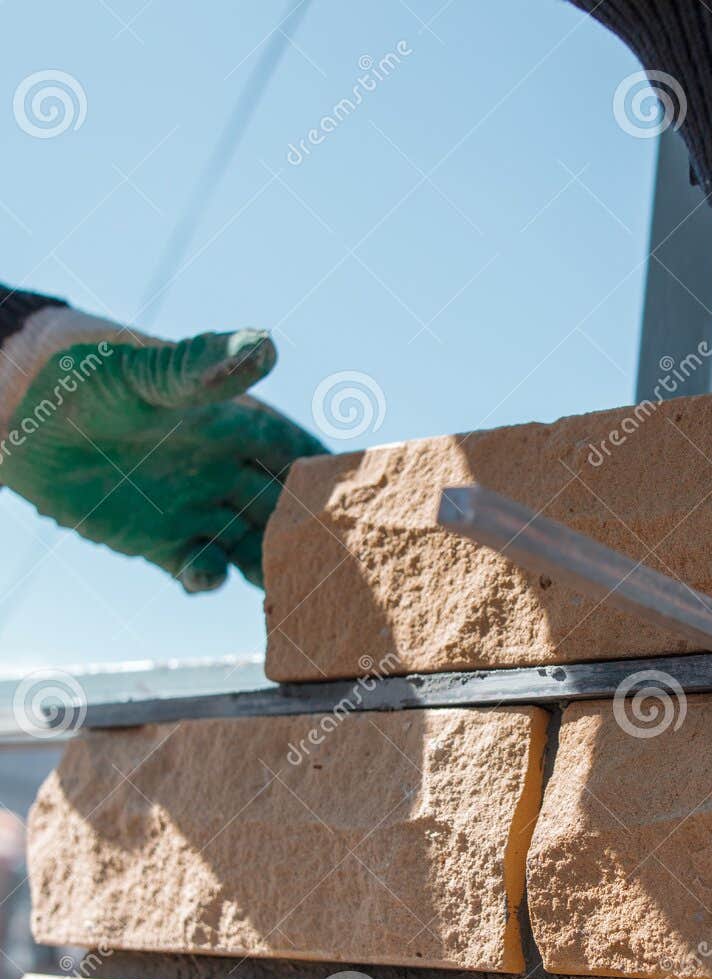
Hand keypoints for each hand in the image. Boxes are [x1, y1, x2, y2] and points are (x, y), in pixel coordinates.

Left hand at [0, 327, 326, 590]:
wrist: (17, 422)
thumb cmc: (81, 380)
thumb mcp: (140, 371)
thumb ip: (200, 365)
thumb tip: (265, 345)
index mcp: (233, 426)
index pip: (299, 454)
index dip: (330, 476)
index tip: (362, 500)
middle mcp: (223, 469)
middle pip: (283, 508)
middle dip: (308, 534)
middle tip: (331, 561)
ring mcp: (194, 507)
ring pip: (250, 544)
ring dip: (266, 566)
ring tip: (275, 585)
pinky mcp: (159, 541)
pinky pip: (200, 568)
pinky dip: (209, 578)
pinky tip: (202, 576)